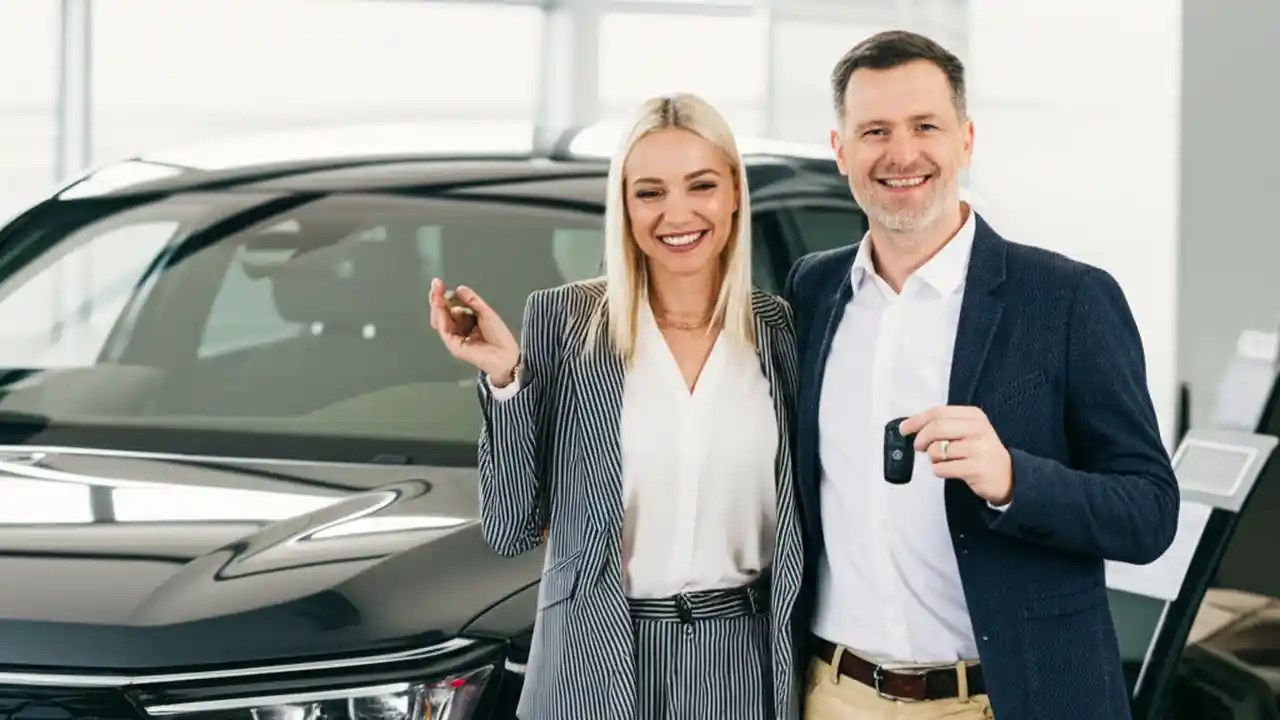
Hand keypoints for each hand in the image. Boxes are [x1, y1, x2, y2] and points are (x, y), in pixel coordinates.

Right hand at [428, 278, 519, 384]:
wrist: (507, 355)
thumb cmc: (500, 337)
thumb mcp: (486, 313)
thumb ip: (473, 301)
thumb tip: (459, 289)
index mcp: (465, 323)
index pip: (449, 308)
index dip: (444, 296)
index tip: (439, 283)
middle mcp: (457, 330)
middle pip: (442, 313)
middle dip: (437, 298)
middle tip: (435, 284)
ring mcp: (454, 339)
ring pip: (439, 320)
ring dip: (436, 305)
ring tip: (436, 292)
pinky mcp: (454, 346)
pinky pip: (444, 330)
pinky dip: (441, 317)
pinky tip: (440, 306)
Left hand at [899, 406, 1013, 505]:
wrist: (1008, 475)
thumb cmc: (981, 452)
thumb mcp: (969, 430)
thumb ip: (945, 424)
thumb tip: (912, 426)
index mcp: (974, 416)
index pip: (938, 412)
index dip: (917, 420)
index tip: (904, 428)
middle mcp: (978, 429)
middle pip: (936, 428)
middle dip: (921, 439)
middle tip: (918, 447)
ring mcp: (978, 449)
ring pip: (937, 450)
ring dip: (932, 457)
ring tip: (943, 459)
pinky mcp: (975, 468)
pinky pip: (942, 468)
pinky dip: (939, 470)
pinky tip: (949, 469)